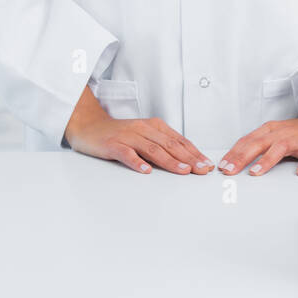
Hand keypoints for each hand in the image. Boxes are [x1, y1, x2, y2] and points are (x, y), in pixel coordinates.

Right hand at [65, 95, 212, 174]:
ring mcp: (128, 136)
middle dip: (188, 158)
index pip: (178, 140)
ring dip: (169, 161)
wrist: (90, 126)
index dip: (194, 152)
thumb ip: (162, 145)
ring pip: (153, 149)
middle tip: (202, 170)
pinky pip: (127, 154)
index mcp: (154, 126)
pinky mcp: (113, 145)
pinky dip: (137, 162)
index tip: (207, 164)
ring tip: (183, 171)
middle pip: (169, 145)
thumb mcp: (144, 135)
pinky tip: (146, 171)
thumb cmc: (120, 134)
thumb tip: (186, 160)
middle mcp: (143, 129)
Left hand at [218, 113, 297, 177]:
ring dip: (267, 160)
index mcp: (270, 130)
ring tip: (256, 172)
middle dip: (243, 157)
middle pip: (259, 143)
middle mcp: (282, 133)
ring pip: (280, 148)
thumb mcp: (274, 135)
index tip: (222, 166)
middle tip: (231, 170)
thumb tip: (235, 160)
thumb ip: (258, 146)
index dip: (234, 153)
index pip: (248, 141)